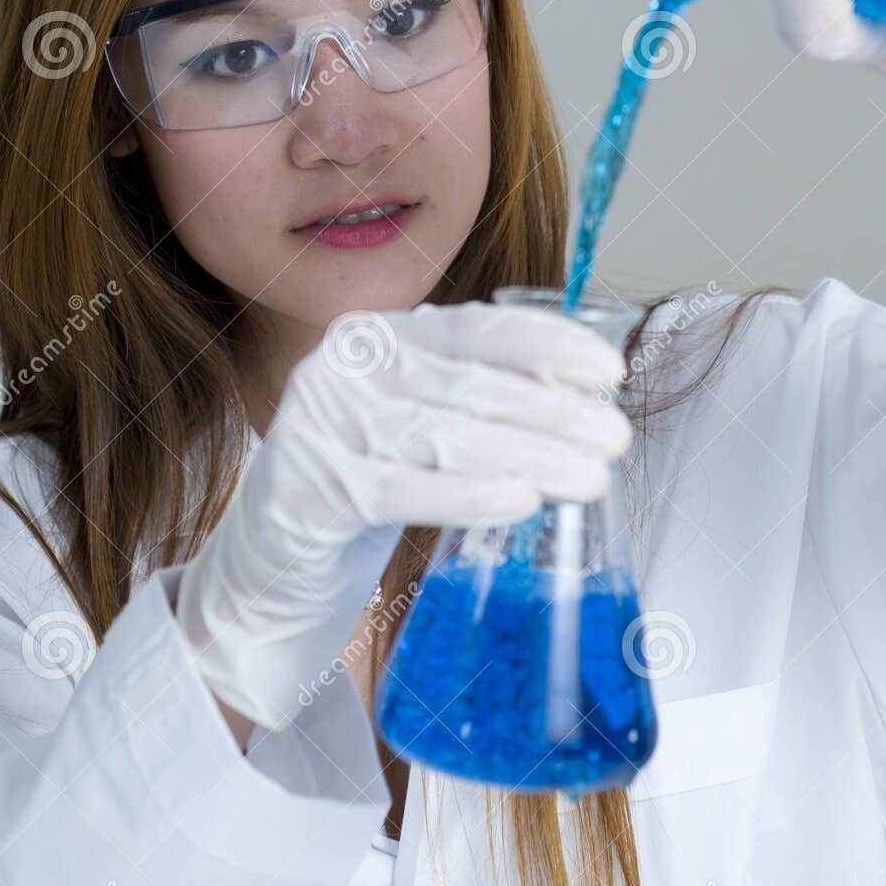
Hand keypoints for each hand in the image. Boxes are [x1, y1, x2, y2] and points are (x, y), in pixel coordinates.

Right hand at [176, 300, 631, 731]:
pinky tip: (519, 500)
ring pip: (443, 436)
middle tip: (615, 437)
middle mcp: (349, 367)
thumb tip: (584, 404)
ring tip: (588, 476)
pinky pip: (402, 490)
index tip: (608, 371)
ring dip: (527, 456)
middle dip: (552, 413)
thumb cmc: (363, 481)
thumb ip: (479, 400)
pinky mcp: (309, 487)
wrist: (270, 558)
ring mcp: (323, 423)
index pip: (475, 327)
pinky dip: (466, 495)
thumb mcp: (418, 423)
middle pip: (468, 385)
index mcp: (382, 337)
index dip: (547, 345)